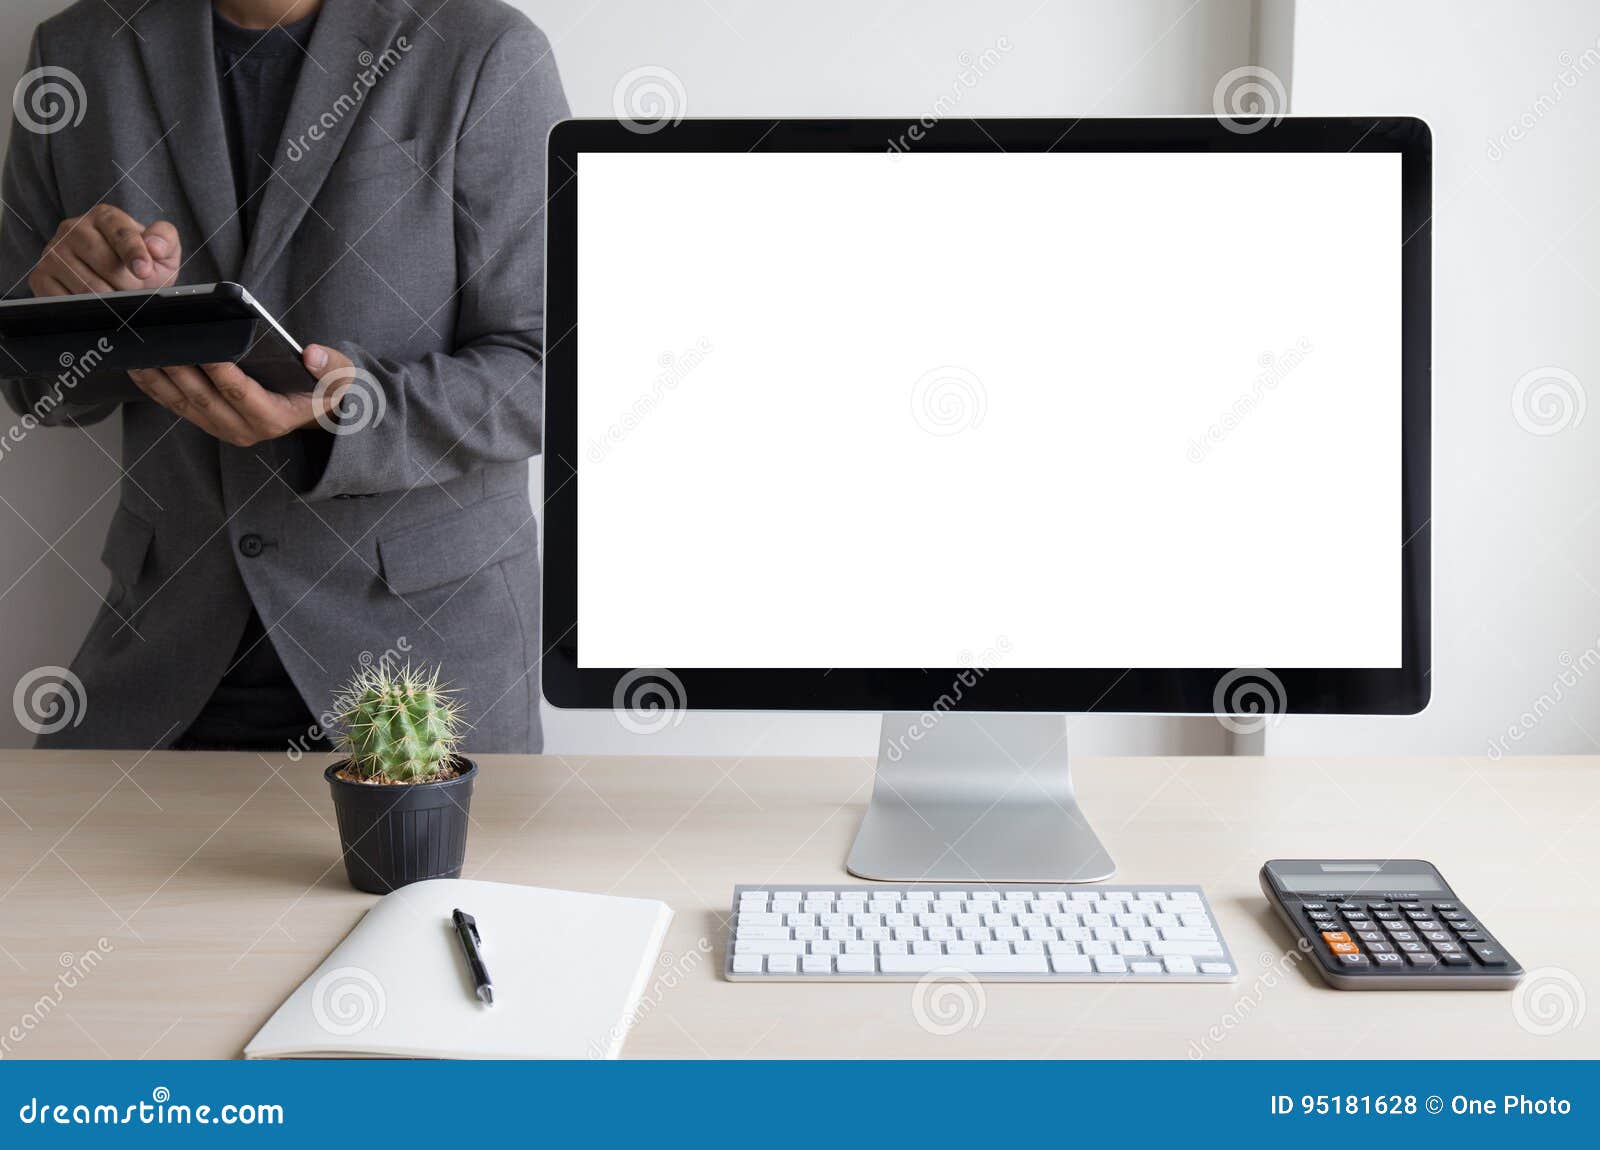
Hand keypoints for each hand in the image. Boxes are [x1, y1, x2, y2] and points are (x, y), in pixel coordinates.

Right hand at [28, 204, 181, 295]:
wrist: (116, 282)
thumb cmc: (140, 265)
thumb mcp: (162, 250)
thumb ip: (165, 240)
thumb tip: (155, 246)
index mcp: (104, 217)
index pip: (119, 232)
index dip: (134, 252)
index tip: (144, 271)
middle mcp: (73, 229)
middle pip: (104, 262)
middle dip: (128, 284)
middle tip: (138, 293)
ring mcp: (53, 252)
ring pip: (86, 285)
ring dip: (111, 300)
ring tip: (121, 300)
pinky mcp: (40, 276)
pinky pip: (65, 299)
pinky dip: (87, 309)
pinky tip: (99, 307)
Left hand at [129, 344, 355, 447]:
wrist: (314, 411)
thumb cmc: (325, 389)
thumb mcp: (340, 378)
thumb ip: (331, 366)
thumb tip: (310, 354)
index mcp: (275, 419)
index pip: (242, 393)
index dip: (221, 371)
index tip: (204, 347)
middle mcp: (245, 430)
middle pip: (204, 398)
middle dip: (178, 370)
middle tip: (157, 343)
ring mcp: (223, 429)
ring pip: (184, 404)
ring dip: (158, 379)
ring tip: (137, 352)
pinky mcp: (208, 423)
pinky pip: (176, 406)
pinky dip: (154, 386)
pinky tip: (137, 365)